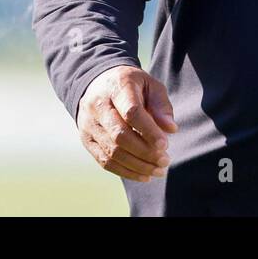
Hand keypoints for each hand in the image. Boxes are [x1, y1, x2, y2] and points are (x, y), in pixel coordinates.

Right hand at [76, 65, 178, 182]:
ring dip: (138, 165)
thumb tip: (170, 129)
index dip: (149, 131)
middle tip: (165, 160)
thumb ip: (161, 105)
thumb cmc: (131, 85)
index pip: (131, 112)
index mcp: (117, 87)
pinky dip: (126, 171)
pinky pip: (104, 161)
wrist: (97, 83)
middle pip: (120, 135)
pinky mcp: (86, 139)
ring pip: (112, 152)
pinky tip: (144, 175)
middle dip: (145, 152)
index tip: (165, 144)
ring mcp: (89, 124)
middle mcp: (98, 105)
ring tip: (159, 170)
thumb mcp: (150, 85)